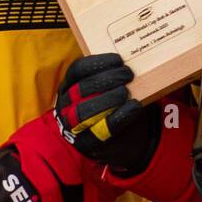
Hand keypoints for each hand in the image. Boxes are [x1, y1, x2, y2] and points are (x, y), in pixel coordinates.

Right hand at [54, 54, 158, 173]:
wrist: (114, 139)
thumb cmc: (109, 105)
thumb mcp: (104, 88)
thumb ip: (110, 76)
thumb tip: (130, 60)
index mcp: (69, 86)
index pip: (77, 69)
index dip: (97, 63)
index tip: (118, 60)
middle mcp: (66, 105)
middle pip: (81, 88)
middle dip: (107, 79)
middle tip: (128, 74)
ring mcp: (74, 126)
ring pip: (84, 110)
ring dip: (109, 98)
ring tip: (127, 91)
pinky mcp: (88, 142)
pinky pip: (101, 129)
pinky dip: (120, 116)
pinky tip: (135, 106)